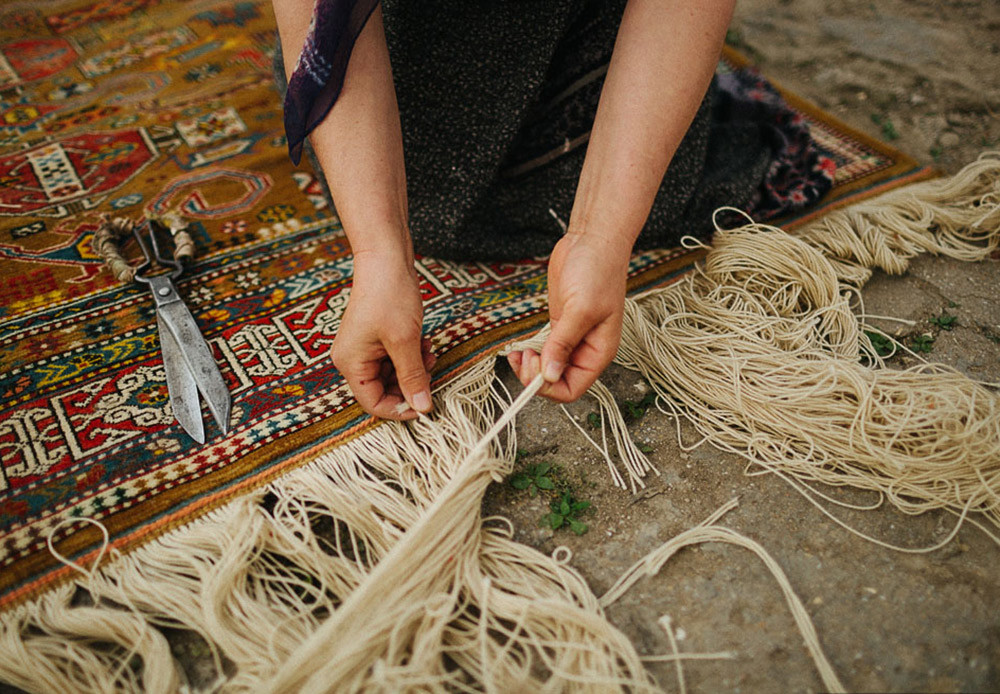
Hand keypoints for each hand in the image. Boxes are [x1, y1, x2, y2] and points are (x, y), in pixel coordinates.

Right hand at [332, 253, 434, 419]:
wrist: (386, 259)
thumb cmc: (389, 295)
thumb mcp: (405, 341)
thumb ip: (413, 377)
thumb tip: (422, 407)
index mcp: (351, 364)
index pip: (373, 403)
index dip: (400, 408)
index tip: (424, 403)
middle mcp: (353, 359)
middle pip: (383, 391)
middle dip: (410, 384)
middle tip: (430, 371)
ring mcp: (364, 349)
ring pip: (393, 375)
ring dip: (414, 369)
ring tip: (428, 352)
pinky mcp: (376, 339)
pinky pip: (394, 359)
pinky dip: (411, 356)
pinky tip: (424, 343)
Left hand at [507, 232, 628, 401]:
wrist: (592, 240)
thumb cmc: (596, 271)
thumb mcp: (580, 309)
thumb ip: (564, 344)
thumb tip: (549, 376)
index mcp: (599, 352)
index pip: (573, 389)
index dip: (550, 386)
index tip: (534, 367)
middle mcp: (587, 349)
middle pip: (558, 381)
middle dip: (536, 376)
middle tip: (522, 357)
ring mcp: (572, 337)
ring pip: (549, 368)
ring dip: (530, 367)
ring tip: (518, 353)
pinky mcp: (560, 324)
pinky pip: (544, 350)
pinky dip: (530, 353)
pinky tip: (519, 347)